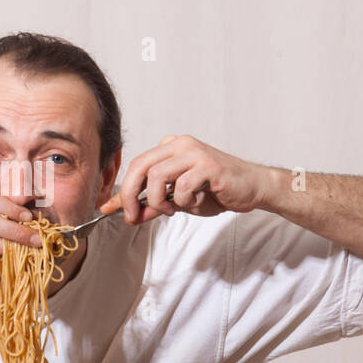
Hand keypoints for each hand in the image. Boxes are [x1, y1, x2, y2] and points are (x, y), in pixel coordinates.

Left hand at [99, 135, 267, 224]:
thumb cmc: (216, 191)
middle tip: (132, 217)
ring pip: (157, 176)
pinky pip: (182, 187)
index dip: (122, 190)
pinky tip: (196, 202)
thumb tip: (128, 214)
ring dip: (158, 201)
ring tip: (172, 209)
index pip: (136, 165)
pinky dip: (183, 201)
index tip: (110, 209)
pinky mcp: (209, 165)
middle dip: (129, 195)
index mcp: (170, 148)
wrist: (252, 188)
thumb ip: (153, 204)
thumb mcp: (178, 200)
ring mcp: (194, 153)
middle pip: (140, 166)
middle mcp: (180, 145)